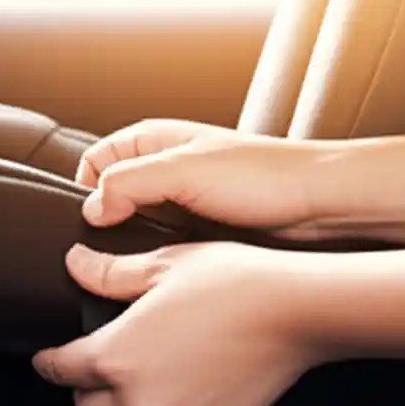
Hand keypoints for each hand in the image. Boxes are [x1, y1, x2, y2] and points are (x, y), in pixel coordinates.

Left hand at [32, 242, 321, 405]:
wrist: (295, 312)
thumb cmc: (233, 283)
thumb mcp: (164, 265)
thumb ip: (111, 273)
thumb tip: (76, 264)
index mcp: (116, 356)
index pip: (59, 370)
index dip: (49, 362)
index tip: (50, 359)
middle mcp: (139, 400)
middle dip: (86, 392)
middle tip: (101, 371)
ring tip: (137, 391)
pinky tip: (177, 399)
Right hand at [77, 119, 334, 239]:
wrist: (318, 204)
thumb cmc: (265, 176)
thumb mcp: (185, 172)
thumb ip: (130, 184)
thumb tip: (91, 210)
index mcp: (153, 139)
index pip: (92, 164)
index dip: (86, 192)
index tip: (96, 222)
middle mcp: (163, 166)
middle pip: (108, 196)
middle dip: (105, 221)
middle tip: (111, 249)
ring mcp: (180, 199)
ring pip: (133, 222)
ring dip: (132, 241)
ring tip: (140, 260)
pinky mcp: (197, 228)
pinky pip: (159, 242)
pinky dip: (154, 254)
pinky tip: (163, 266)